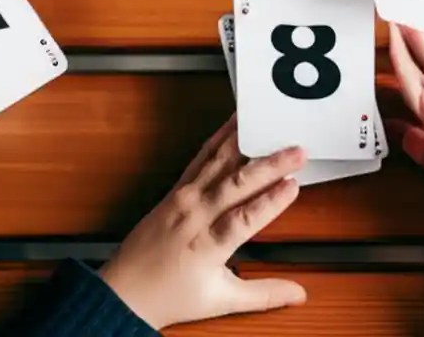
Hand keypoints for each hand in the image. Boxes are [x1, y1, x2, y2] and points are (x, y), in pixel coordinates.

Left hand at [99, 117, 307, 330]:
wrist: (125, 289)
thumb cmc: (168, 296)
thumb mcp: (220, 301)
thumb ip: (264, 294)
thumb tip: (298, 293)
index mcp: (207, 245)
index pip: (244, 219)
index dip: (270, 202)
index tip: (293, 184)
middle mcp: (195, 215)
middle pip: (235, 184)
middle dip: (268, 165)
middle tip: (296, 150)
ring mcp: (184, 198)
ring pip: (217, 163)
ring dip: (244, 142)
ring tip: (264, 122)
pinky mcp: (177, 189)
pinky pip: (200, 158)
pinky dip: (219, 139)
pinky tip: (232, 124)